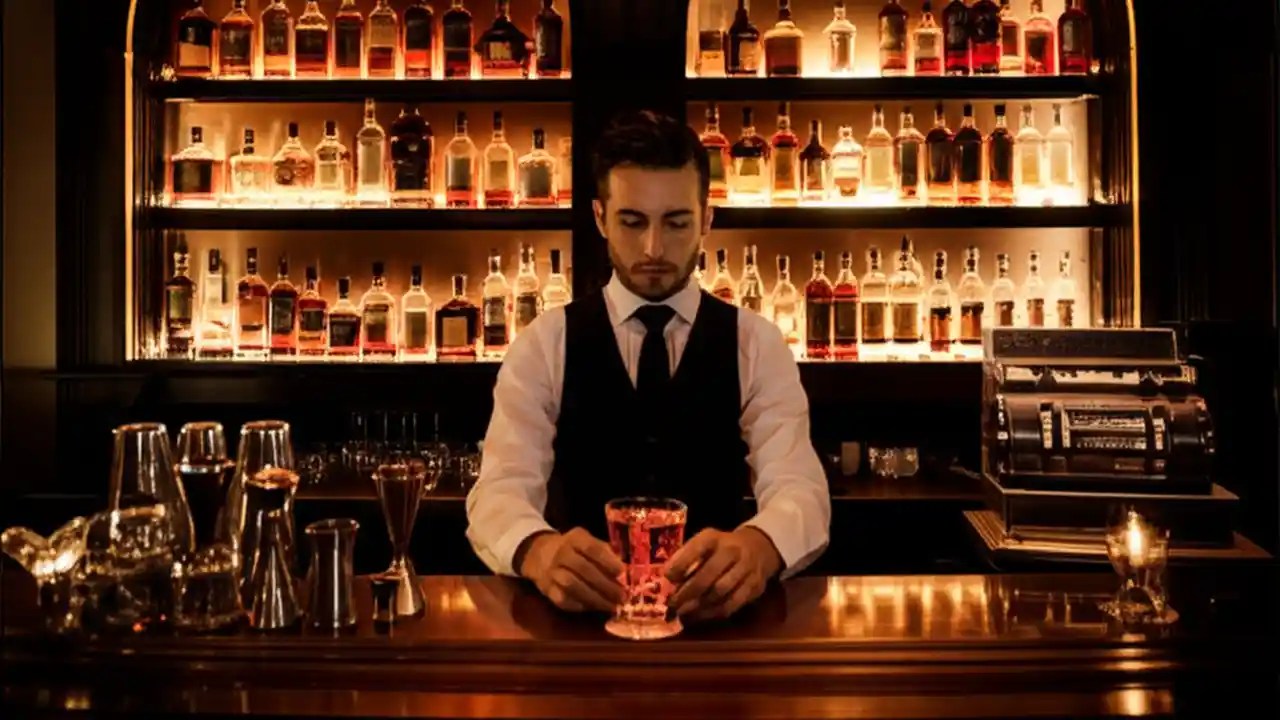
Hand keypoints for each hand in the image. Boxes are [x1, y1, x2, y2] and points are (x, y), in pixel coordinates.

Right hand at [517, 528, 625, 612]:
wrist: (538, 554)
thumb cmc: (572, 548)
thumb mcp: (586, 541)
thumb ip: (604, 552)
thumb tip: (625, 570)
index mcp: (574, 539)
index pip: (591, 548)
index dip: (607, 560)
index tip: (622, 572)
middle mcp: (561, 554)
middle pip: (583, 569)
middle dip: (605, 585)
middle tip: (622, 596)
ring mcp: (552, 572)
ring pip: (573, 586)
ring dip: (595, 598)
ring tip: (612, 606)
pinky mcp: (547, 590)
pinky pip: (564, 600)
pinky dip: (580, 605)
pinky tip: (595, 608)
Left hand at [665, 527, 782, 620]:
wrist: (759, 548)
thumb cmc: (721, 548)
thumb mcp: (704, 542)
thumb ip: (686, 557)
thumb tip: (668, 578)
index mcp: (714, 538)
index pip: (695, 549)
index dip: (680, 565)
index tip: (667, 577)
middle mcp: (732, 551)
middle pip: (708, 575)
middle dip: (687, 593)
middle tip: (673, 604)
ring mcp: (746, 569)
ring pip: (721, 593)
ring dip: (699, 606)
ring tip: (684, 613)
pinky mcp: (755, 587)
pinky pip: (732, 604)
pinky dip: (713, 613)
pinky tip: (701, 615)